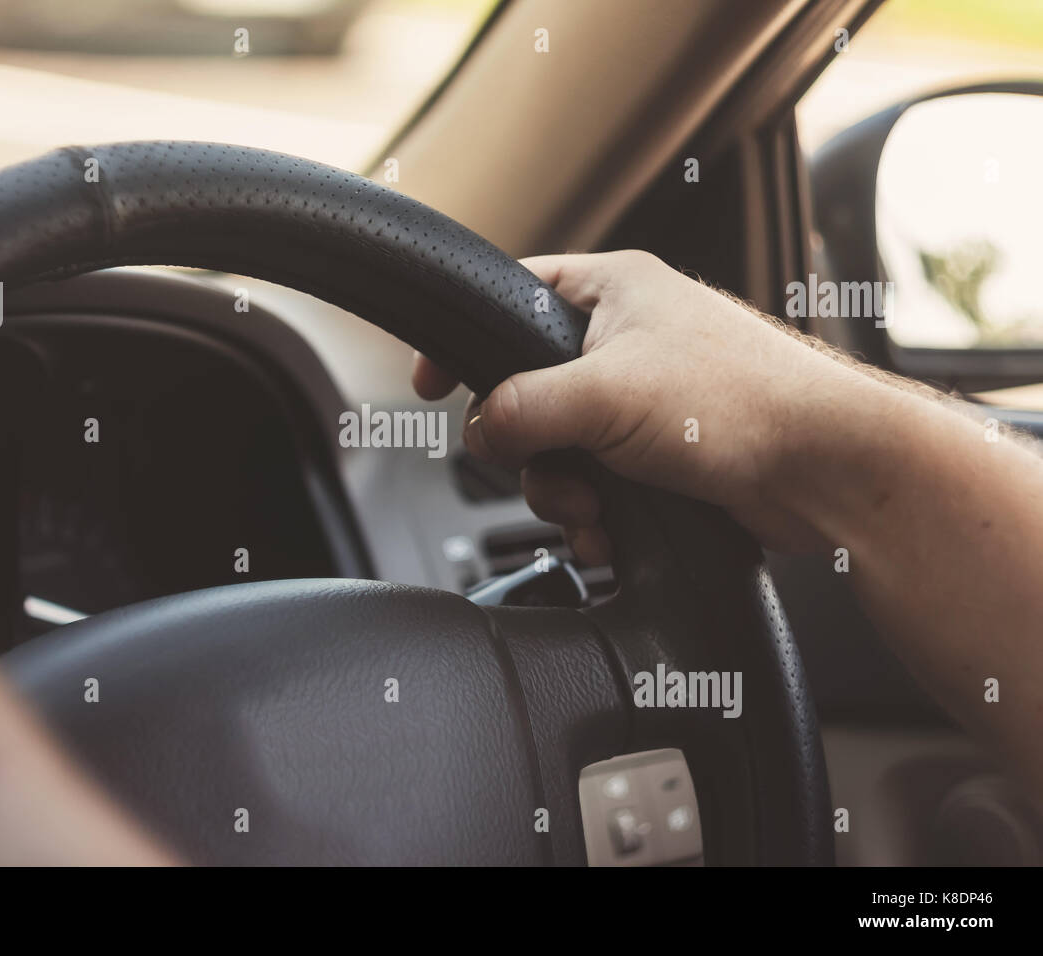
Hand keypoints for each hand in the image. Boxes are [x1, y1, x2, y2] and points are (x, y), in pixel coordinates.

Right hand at [414, 250, 861, 556]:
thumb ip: (523, 407)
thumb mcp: (604, 392)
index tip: (428, 385)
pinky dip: (596, 514)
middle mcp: (626, 339)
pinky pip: (597, 483)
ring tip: (599, 509)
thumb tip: (479, 430)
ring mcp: (645, 399)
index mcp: (611, 290)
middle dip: (532, 451)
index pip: (507, 298)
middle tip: (557, 467)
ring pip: (559, 449)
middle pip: (526, 393)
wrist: (827, 471)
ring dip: (565, 492)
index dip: (463, 343)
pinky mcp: (663, 453)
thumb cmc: (742, 402)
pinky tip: (616, 532)